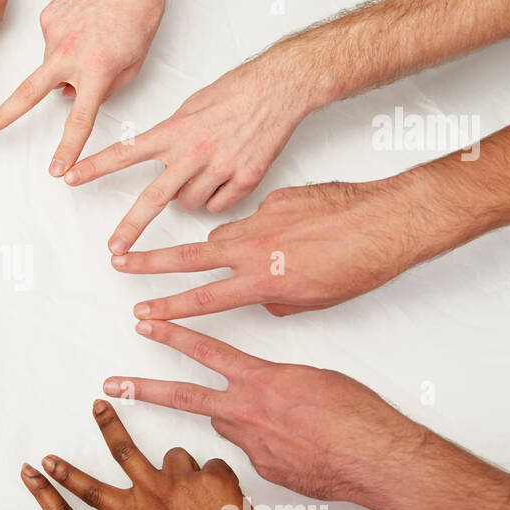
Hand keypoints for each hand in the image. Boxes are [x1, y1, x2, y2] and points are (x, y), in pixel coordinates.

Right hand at [0, 0, 167, 176]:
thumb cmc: (139, 15)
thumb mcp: (131, 64)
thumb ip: (102, 90)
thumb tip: (69, 98)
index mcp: (97, 70)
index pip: (80, 119)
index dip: (68, 148)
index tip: (57, 170)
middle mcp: (70, 53)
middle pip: (28, 93)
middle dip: (3, 116)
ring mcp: (54, 33)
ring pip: (50, 63)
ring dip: (65, 62)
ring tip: (93, 39)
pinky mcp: (47, 16)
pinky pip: (52, 41)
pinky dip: (65, 40)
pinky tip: (83, 25)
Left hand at [65, 57, 309, 252]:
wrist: (279, 87)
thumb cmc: (235, 91)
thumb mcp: (190, 107)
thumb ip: (170, 134)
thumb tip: (158, 153)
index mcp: (174, 131)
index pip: (125, 152)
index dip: (96, 166)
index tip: (71, 177)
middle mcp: (193, 152)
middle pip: (153, 198)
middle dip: (131, 226)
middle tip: (113, 249)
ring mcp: (219, 167)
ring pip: (189, 205)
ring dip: (187, 199)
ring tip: (201, 176)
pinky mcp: (245, 178)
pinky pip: (219, 206)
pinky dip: (217, 201)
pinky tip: (224, 181)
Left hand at [105, 321, 429, 501]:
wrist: (376, 461)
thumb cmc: (358, 415)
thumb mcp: (315, 378)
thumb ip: (279, 380)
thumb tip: (267, 387)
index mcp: (262, 380)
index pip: (207, 351)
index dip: (174, 335)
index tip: (146, 325)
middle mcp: (247, 412)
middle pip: (184, 397)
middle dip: (144, 389)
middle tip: (111, 385)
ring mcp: (250, 445)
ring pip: (227, 426)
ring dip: (237, 420)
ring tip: (281, 423)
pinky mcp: (262, 471)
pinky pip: (254, 454)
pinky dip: (270, 448)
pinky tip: (302, 451)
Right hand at [114, 180, 440, 316]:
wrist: (387, 220)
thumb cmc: (362, 264)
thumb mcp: (317, 299)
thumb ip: (279, 301)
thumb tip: (264, 301)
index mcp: (263, 280)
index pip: (203, 298)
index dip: (169, 308)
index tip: (144, 311)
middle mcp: (255, 248)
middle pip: (189, 256)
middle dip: (151, 261)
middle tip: (121, 261)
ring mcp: (264, 219)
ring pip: (226, 233)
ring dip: (223, 245)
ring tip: (240, 255)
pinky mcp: (279, 197)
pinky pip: (258, 215)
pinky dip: (264, 226)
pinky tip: (291, 232)